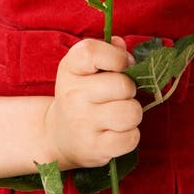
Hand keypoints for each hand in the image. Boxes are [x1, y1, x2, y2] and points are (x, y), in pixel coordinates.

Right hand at [45, 37, 141, 169]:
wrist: (59, 135)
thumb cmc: (82, 95)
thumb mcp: (86, 69)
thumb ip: (106, 52)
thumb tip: (122, 45)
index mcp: (70, 69)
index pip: (92, 52)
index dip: (116, 56)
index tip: (123, 64)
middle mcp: (72, 94)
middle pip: (122, 85)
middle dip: (130, 89)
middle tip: (120, 96)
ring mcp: (82, 123)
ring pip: (131, 112)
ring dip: (133, 113)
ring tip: (120, 114)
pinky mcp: (94, 148)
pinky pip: (131, 138)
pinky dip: (131, 135)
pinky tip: (118, 133)